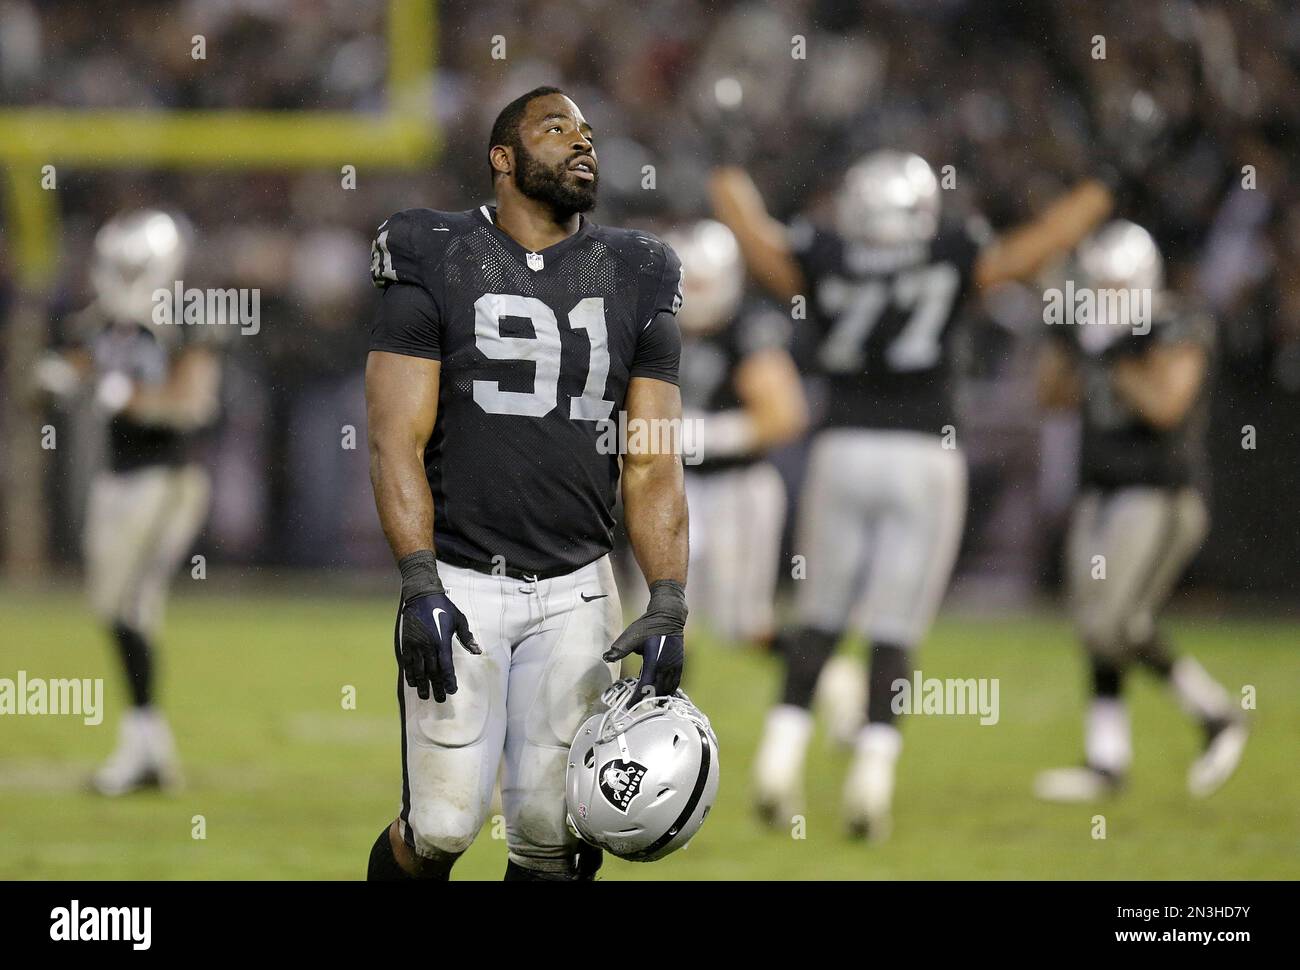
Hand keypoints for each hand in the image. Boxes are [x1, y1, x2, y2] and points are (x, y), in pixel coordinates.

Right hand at [395, 552, 478, 702]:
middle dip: (437, 687)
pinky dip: (410, 674)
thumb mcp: (459, 620)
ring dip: (422, 684)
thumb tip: (478, 651)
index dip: (449, 680)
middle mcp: (428, 646)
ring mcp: (415, 645)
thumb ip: (467, 637)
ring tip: (425, 696)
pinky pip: (408, 663)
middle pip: (432, 672)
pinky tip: (413, 683)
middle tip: (440, 699)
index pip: (446, 667)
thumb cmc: (444, 607)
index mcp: (442, 641)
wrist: (421, 595)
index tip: (452, 690)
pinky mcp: (406, 643)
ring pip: (419, 670)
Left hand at [603, 580, 686, 697]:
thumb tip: (606, 658)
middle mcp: (666, 667)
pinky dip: (668, 691)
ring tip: (648, 704)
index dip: (637, 699)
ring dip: (658, 698)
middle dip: (647, 701)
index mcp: (654, 662)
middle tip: (636, 708)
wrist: (669, 615)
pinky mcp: (679, 663)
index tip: (629, 707)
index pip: (645, 687)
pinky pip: (675, 683)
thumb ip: (619, 649)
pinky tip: (662, 694)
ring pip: (667, 689)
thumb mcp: (631, 636)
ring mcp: (674, 666)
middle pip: (657, 691)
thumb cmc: (649, 625)